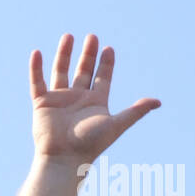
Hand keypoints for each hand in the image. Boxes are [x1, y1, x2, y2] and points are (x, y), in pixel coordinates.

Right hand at [30, 33, 159, 163]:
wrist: (64, 158)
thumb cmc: (90, 144)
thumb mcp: (116, 124)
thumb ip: (136, 111)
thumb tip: (158, 102)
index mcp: (96, 102)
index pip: (102, 77)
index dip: (106, 63)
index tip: (109, 48)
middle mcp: (78, 98)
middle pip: (83, 70)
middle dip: (88, 54)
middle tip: (92, 37)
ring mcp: (59, 100)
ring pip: (61, 71)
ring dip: (64, 54)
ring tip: (68, 36)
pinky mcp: (42, 103)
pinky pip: (37, 82)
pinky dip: (36, 68)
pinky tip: (37, 53)